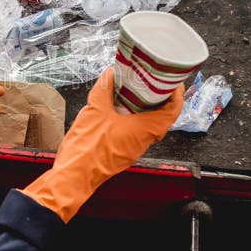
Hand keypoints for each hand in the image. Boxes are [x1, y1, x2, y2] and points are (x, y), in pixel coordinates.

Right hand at [22, 67, 183, 221]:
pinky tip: (119, 109)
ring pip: (147, 125)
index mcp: (144, 130)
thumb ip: (104, 88)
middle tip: (153, 82)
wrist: (74, 176)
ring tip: (135, 92)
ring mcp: (133, 149)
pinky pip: (135, 132)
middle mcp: (143, 141)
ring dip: (145, 109)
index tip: (173, 81)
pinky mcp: (122, 152)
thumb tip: (111, 73)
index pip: (172, 111)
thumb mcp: (94, 109)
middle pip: (161, 117)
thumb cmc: (87, 149)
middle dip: (159, 98)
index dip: (177, 94)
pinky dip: (133, 118)